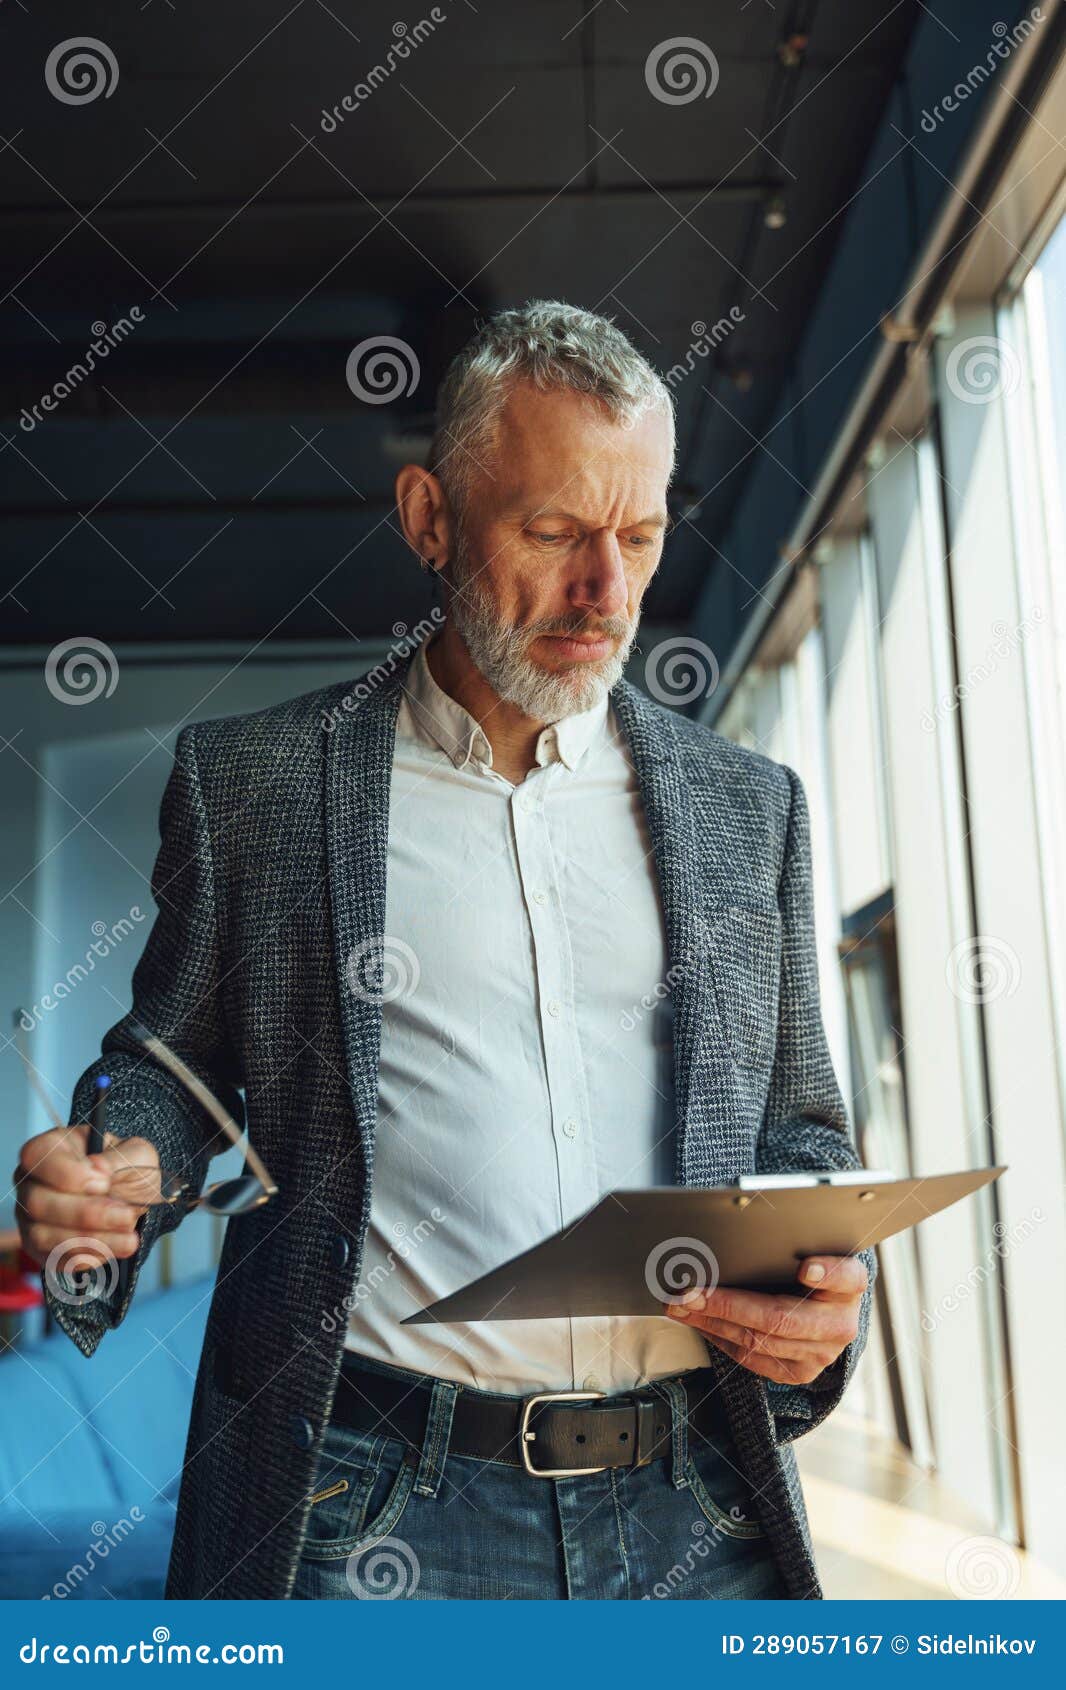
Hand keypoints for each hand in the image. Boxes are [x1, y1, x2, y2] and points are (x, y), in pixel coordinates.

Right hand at [13, 1124, 161, 1271]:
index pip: (36, 1155)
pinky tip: (116, 1248)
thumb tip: (98, 1169)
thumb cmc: (129, 1170)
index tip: (105, 1182)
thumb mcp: (137, 1154)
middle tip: (126, 1216)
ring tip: (130, 1239)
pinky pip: (54, 1258)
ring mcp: (31, 1218)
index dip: (69, 1173)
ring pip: (43, 1236)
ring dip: (91, 1240)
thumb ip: (120, 1158)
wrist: (133, 1202)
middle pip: (37, 1202)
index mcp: (51, 1148)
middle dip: (87, 1214)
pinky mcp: (40, 1249)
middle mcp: (32, 1182)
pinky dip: (88, 1256)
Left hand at [666, 1255, 868, 1385]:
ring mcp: (822, 1353)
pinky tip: (698, 1322)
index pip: (846, 1276)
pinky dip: (719, 1338)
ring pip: (760, 1342)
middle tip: (690, 1293)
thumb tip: (728, 1236)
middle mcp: (841, 1323)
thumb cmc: (809, 1267)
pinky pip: (753, 1359)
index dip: (827, 1273)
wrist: (827, 1306)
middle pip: (782, 1317)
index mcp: (851, 1284)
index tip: (805, 1268)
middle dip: (728, 1305)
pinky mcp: (801, 1372)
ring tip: (680, 1306)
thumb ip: (785, 1246)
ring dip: (711, 1323)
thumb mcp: (808, 1250)